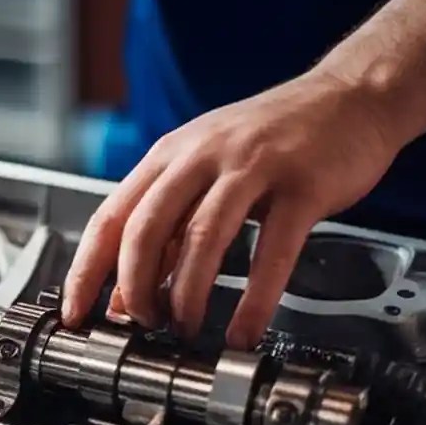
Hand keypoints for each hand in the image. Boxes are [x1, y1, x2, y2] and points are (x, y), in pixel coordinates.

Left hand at [62, 69, 406, 348]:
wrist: (351, 94)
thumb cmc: (274, 138)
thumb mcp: (206, 170)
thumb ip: (169, 227)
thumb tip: (131, 292)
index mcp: (169, 155)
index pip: (110, 217)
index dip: (86, 270)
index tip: (73, 313)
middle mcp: (201, 156)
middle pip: (146, 229)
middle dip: (136, 288)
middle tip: (143, 325)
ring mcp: (251, 168)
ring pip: (201, 238)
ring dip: (187, 295)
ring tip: (186, 330)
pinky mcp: (301, 186)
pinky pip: (271, 252)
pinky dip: (253, 300)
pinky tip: (243, 330)